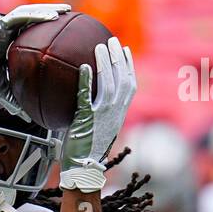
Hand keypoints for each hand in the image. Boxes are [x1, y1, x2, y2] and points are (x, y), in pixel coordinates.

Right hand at [0, 4, 69, 110]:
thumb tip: (29, 118)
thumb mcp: (2, 92)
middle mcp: (9, 31)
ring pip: (29, 13)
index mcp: (11, 42)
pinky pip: (19, 17)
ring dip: (47, 10)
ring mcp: (3, 26)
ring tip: (64, 12)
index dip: (48, 28)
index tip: (65, 30)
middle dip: (53, 13)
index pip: (33, 31)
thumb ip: (15, 101)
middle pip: (34, 18)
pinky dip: (34, 16)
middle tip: (72, 14)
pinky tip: (49, 17)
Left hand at [60, 38, 136, 192]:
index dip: (128, 66)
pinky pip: (87, 97)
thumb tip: (87, 97)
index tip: (125, 50)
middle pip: (121, 79)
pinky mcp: (87, 120)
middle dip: (118, 58)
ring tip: (99, 48)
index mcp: (119, 114)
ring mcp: (102, 116)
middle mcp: (114, 113)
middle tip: (111, 41)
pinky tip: (84, 67)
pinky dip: (87, 81)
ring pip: (108, 84)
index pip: (129, 85)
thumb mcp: (98, 128)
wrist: (83, 170)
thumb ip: (98, 112)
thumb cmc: (87, 151)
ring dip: (105, 64)